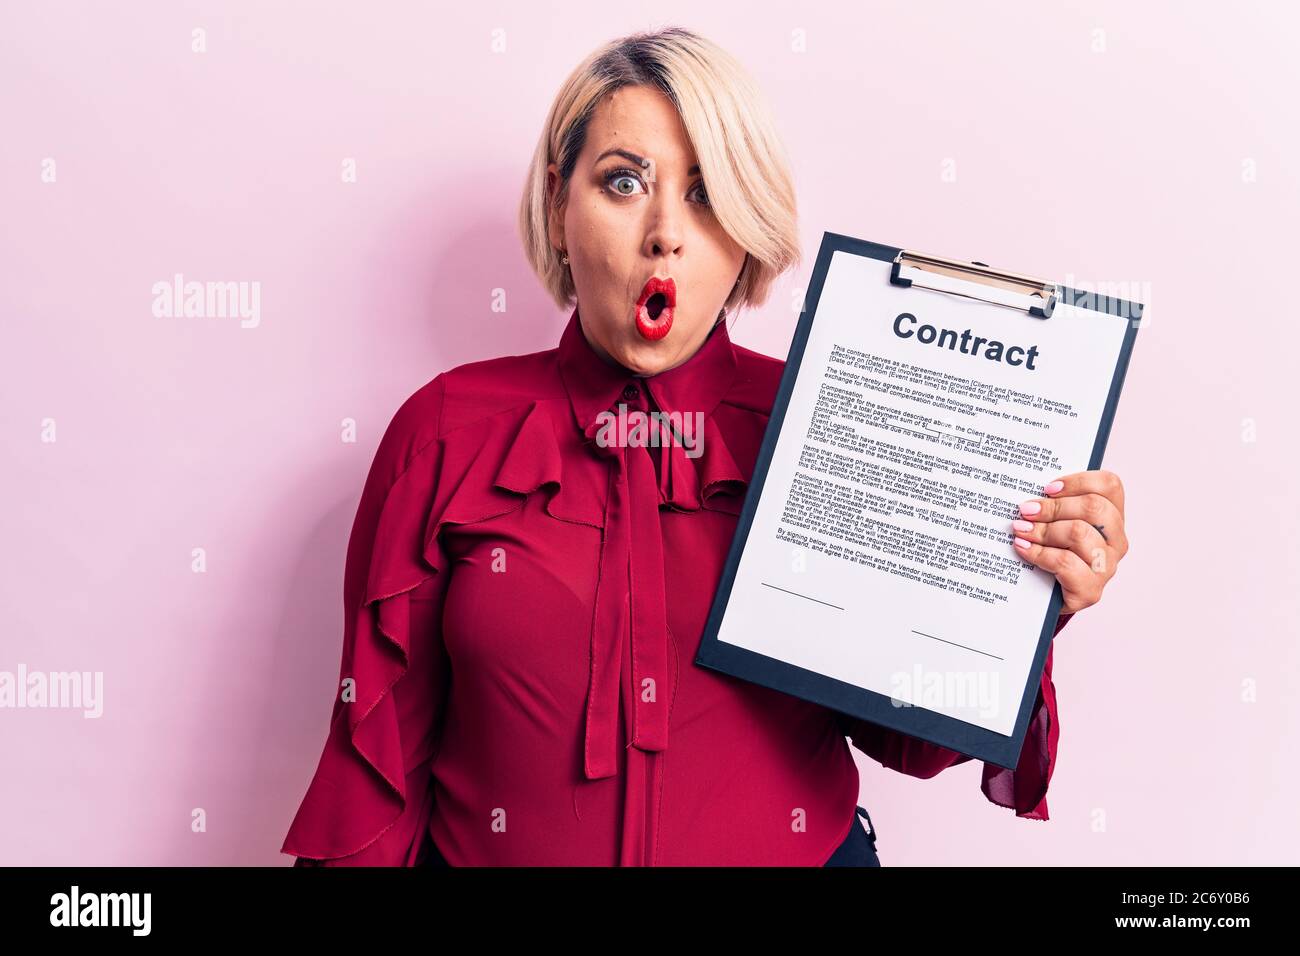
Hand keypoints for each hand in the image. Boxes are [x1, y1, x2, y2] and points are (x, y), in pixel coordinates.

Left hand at [1010, 470, 1128, 615]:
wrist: (1040, 597)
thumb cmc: (1047, 553)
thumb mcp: (1053, 523)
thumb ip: (1051, 504)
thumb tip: (1030, 490)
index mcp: (1111, 517)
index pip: (1109, 486)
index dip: (1078, 481)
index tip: (1047, 488)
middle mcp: (1115, 541)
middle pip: (1093, 508)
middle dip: (1054, 507)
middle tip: (1026, 510)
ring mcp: (1106, 567)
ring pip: (1079, 533)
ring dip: (1043, 529)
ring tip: (1020, 530)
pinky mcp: (1090, 590)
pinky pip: (1066, 563)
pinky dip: (1039, 553)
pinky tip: (1023, 548)